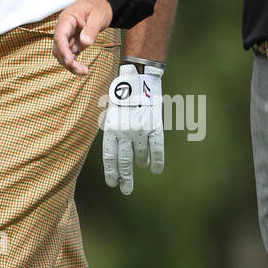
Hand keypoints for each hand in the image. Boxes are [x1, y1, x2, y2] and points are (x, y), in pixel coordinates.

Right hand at [54, 0, 113, 74]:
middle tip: (82, 71)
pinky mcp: (71, 41)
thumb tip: (85, 43)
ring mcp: (66, 35)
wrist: (98, 3)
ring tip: (84, 71)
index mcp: (67, 19)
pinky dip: (73, 62)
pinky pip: (68, 54)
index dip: (63, 50)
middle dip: (67, 61)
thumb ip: (91, 29)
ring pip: (62, 53)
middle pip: (58, 47)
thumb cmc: (97, 7)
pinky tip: (82, 68)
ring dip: (70, 64)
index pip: (60, 36)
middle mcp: (63, 28)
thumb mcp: (98, 16)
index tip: (70, 61)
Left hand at [102, 64, 163, 194]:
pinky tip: (156, 169)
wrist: (139, 77)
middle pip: (124, 161)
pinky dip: (157, 161)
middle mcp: (124, 132)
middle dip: (125, 178)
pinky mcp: (154, 126)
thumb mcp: (110, 112)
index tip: (113, 183)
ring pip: (140, 155)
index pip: (110, 156)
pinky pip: (157, 148)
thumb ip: (112, 131)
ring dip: (140, 162)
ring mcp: (140, 130)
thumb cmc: (122, 94)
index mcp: (110, 128)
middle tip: (126, 190)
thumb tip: (116, 152)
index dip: (112, 172)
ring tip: (141, 164)